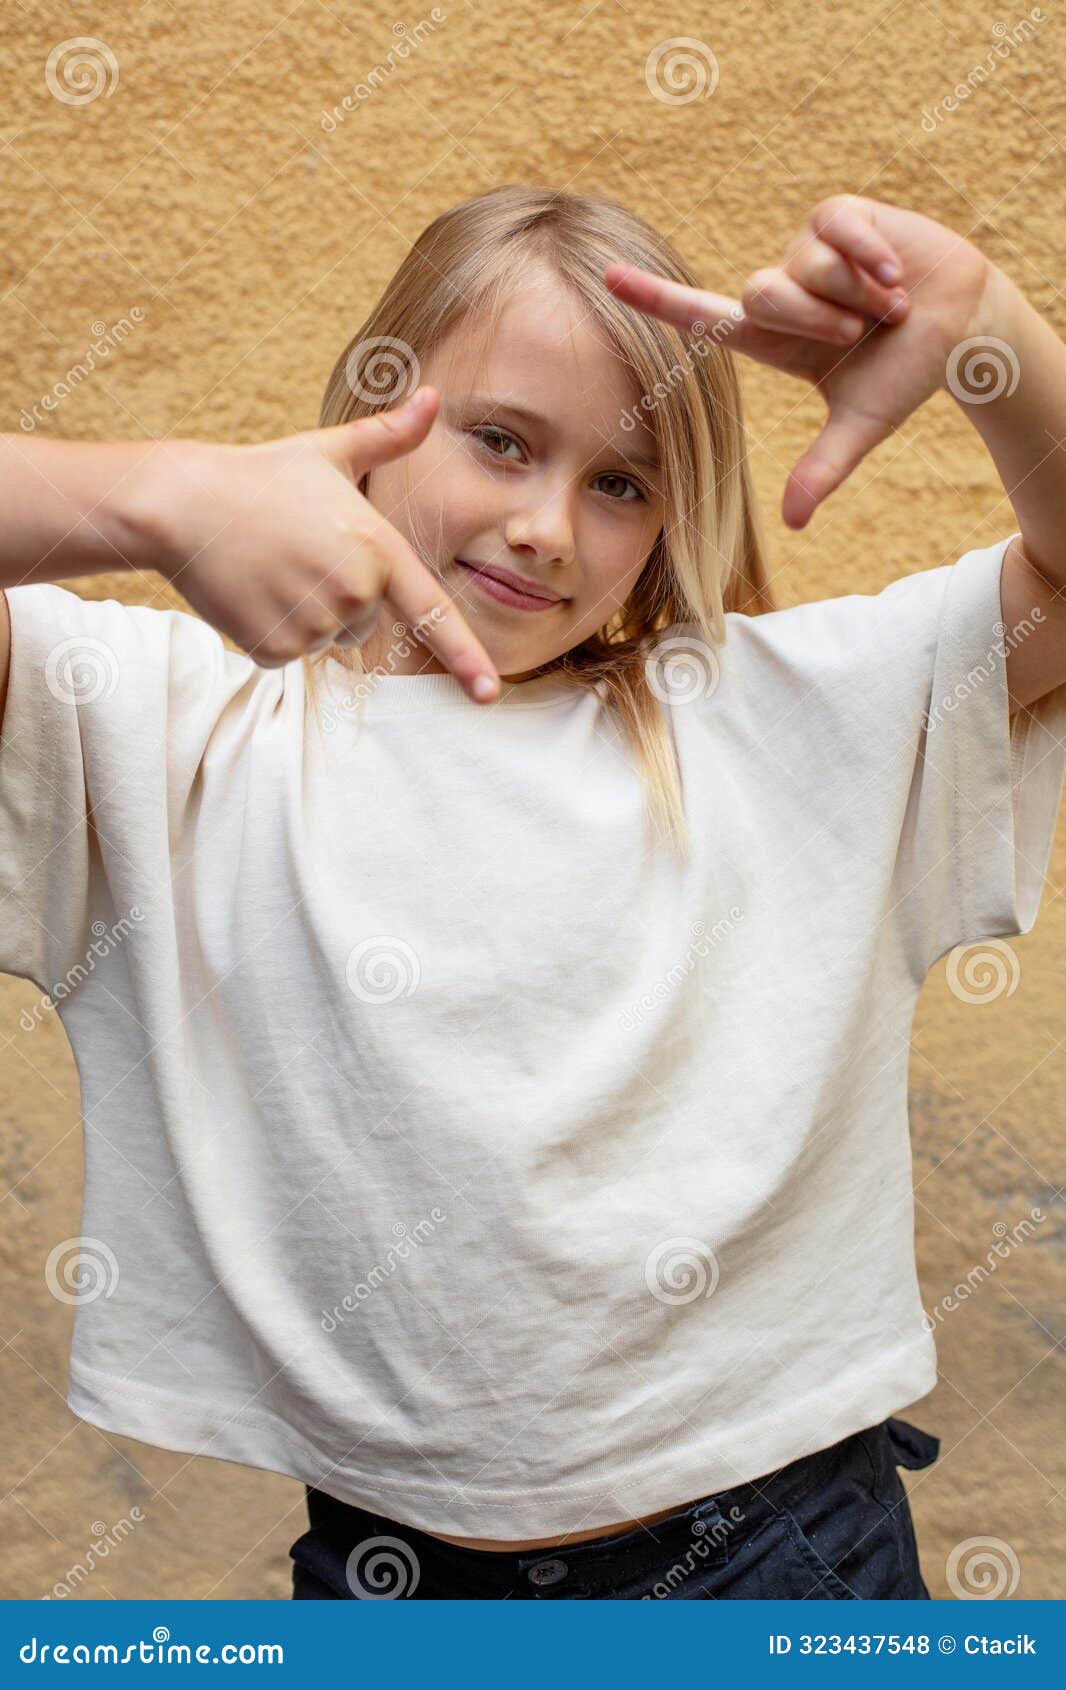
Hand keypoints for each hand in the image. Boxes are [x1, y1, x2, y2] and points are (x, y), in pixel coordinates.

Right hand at [129, 388, 499, 700]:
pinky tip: (250, 590)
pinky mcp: (274, 648)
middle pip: (366, 621)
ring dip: (302, 614)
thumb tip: (434, 397)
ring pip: (326, 639)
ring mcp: (313, 622)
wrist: (182, 503)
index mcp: (375, 547)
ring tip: (269, 568)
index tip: (489, 693)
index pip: (431, 610)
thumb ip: (388, 436)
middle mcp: (352, 590)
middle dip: (337, 597)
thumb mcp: (328, 452)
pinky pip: (287, 654)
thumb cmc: (261, 476)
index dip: (466, 657)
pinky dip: (269, 631)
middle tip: (295, 554)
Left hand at [605, 194, 992, 527]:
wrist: (961, 324)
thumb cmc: (904, 373)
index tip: (608, 278)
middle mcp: (781, 290)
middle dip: (819, 318)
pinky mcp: (839, 215)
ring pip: (804, 265)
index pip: (703, 317)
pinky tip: (897, 272)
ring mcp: (807, 249)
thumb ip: (822, 469)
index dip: (656, 298)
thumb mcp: (862, 425)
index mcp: (772, 338)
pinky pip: (838, 229)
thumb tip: (792, 522)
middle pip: (762, 293)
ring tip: (888, 302)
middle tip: (862, 331)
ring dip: (857, 292)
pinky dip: (872, 256)